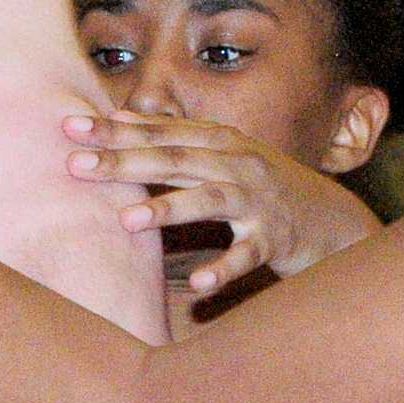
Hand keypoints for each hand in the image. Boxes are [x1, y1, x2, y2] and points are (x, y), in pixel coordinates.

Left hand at [63, 110, 381, 288]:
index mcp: (220, 142)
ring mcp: (258, 201)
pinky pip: (247, 255)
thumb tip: (119, 117)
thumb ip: (174, 138)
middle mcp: (238, 164)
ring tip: (127, 221)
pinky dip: (225, 269)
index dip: (114, 129)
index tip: (69, 126)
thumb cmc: (266, 187)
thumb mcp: (224, 154)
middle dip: (124, 160)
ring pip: (210, 200)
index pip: (159, 132)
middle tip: (77, 164)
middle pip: (175, 159)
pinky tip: (200, 286)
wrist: (334, 220)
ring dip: (169, 209)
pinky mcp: (276, 239)